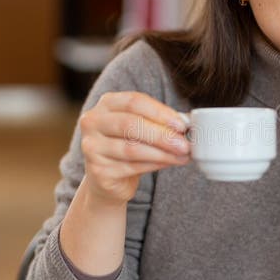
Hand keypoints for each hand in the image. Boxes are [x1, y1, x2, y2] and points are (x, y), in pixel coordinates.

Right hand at [79, 91, 189, 205]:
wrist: (107, 177)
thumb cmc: (128, 145)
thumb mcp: (142, 127)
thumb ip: (160, 122)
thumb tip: (187, 123)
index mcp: (106, 104)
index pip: (133, 101)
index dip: (160, 112)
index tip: (181, 124)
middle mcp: (93, 122)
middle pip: (130, 124)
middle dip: (162, 135)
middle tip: (184, 143)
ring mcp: (91, 147)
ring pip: (132, 148)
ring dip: (162, 152)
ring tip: (183, 155)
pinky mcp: (98, 170)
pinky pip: (132, 167)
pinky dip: (155, 164)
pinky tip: (170, 163)